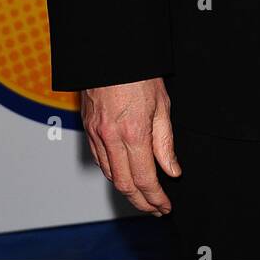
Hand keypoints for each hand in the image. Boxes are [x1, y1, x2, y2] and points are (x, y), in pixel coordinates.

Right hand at [81, 77, 179, 215]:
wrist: (109, 51)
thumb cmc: (138, 72)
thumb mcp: (162, 105)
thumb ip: (165, 141)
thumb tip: (172, 170)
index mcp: (133, 132)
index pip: (145, 179)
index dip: (155, 198)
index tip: (164, 206)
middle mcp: (111, 137)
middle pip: (124, 184)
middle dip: (140, 202)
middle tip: (155, 208)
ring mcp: (97, 134)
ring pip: (110, 175)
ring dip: (126, 190)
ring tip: (142, 196)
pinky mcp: (88, 128)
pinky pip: (100, 159)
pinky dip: (112, 173)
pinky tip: (124, 174)